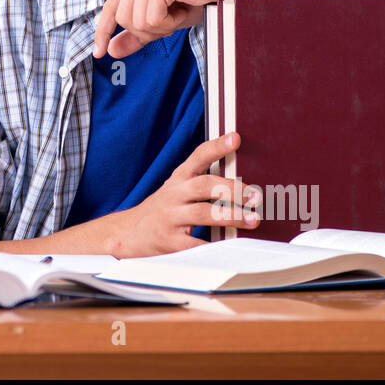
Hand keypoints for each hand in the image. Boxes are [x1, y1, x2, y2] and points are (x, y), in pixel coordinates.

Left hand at [93, 0, 255, 58]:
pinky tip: (184, 9)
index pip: (110, 8)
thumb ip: (137, 35)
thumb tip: (111, 51)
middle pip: (123, 19)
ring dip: (162, 26)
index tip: (99, 52)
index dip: (103, 31)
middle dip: (147, 31)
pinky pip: (152, 18)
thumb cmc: (200, 0)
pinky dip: (170, 22)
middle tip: (172, 21)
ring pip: (137, 21)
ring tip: (179, 12)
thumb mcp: (164, 22)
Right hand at [102, 132, 259, 257]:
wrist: (130, 233)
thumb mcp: (177, 190)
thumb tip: (244, 183)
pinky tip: (232, 246)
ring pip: (202, 213)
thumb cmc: (164, 210)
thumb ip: (203, 182)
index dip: (217, 146)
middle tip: (254, 196)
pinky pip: (195, 244)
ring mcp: (170, 217)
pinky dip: (214, 245)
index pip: (198, 157)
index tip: (235, 138)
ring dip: (231, 216)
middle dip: (232, 189)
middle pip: (204, 185)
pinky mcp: (169, 241)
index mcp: (179, 179)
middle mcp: (173, 194)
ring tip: (252, 220)